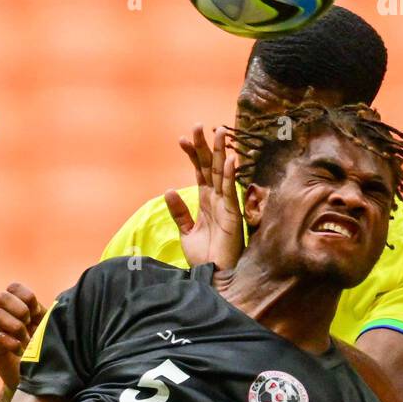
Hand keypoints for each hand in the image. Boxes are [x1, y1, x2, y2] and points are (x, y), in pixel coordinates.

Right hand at [0, 282, 46, 392]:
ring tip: (27, 339)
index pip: (13, 288)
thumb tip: (61, 303)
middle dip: (19, 308)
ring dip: (16, 325)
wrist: (39, 381)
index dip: (25, 295)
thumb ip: (51, 314)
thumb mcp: (51, 329)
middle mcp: (6, 319)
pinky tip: (21, 349)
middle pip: (1, 297)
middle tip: (30, 322)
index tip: (37, 311)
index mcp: (19, 309)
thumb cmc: (47, 351)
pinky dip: (11, 342)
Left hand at [164, 125, 243, 270]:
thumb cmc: (204, 257)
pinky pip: (231, 192)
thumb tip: (168, 190)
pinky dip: (230, 176)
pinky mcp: (233, 216)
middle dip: (205, 146)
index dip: (192, 154)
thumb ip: (179, 212)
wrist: (212, 276)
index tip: (181, 139)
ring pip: (223, 174)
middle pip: (211, 166)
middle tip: (198, 125)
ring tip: (220, 131)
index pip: (199, 171)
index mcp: (206, 201)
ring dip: (221, 152)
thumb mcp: (186, 232)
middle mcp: (217, 199)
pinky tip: (230, 159)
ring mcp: (226, 206)